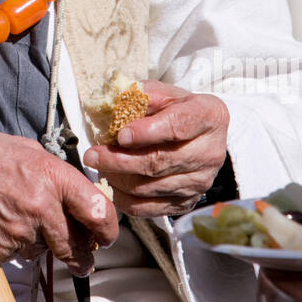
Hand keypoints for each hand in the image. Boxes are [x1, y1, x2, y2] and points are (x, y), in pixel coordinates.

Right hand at [0, 120, 118, 277]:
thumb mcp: (26, 150)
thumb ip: (57, 174)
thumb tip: (80, 196)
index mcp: (52, 175)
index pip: (99, 211)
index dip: (109, 229)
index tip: (107, 236)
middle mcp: (41, 206)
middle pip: (77, 245)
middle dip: (83, 255)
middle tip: (84, 258)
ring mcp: (19, 230)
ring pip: (46, 251)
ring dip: (43, 245)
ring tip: (22, 222)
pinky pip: (18, 255)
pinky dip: (15, 246)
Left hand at [83, 81, 228, 217]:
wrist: (200, 137)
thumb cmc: (176, 110)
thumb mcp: (164, 93)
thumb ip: (142, 95)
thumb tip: (116, 101)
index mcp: (210, 116)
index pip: (178, 126)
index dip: (147, 132)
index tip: (120, 135)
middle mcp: (210, 152)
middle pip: (160, 161)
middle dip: (120, 160)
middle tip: (92, 156)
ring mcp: (200, 181)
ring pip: (152, 186)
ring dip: (119, 179)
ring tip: (98, 167)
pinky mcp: (187, 202)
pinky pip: (151, 208)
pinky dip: (126, 199)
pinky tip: (110, 185)